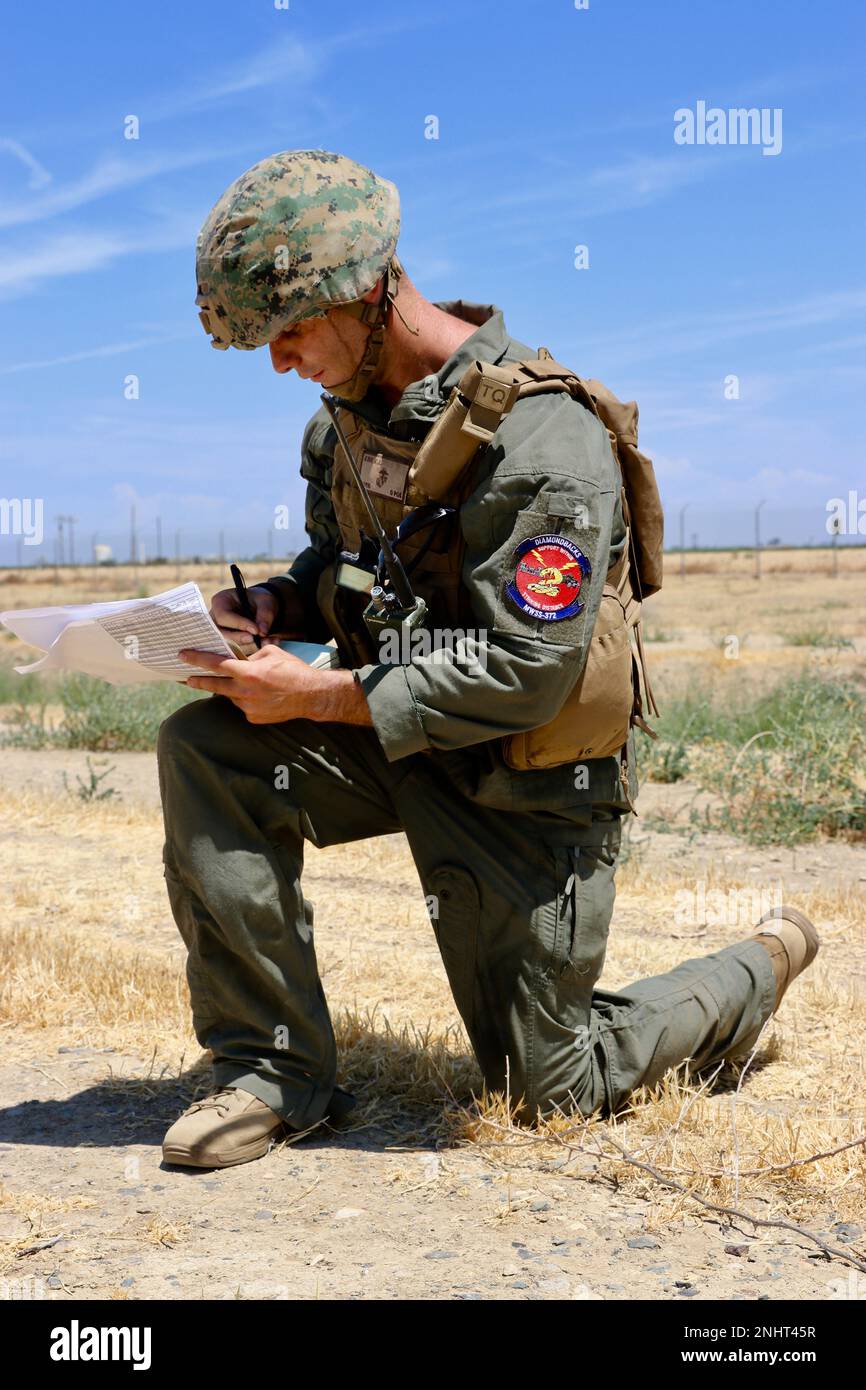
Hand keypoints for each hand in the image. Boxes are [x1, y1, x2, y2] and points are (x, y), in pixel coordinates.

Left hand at [178, 644, 371, 726]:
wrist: (312, 696)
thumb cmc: (294, 671)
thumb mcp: (272, 653)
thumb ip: (251, 656)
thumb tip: (239, 659)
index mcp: (248, 673)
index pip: (215, 665)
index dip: (197, 659)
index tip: (182, 656)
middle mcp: (245, 692)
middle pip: (214, 685)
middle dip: (199, 680)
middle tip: (187, 678)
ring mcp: (248, 708)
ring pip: (230, 696)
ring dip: (231, 689)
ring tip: (245, 684)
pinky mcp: (253, 718)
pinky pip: (242, 706)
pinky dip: (245, 699)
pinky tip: (259, 695)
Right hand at [208, 582, 303, 655]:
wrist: (262, 610)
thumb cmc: (260, 601)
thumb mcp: (266, 601)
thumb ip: (265, 614)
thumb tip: (262, 632)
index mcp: (220, 602)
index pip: (223, 616)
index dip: (239, 624)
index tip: (256, 630)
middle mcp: (215, 620)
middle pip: (222, 634)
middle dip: (242, 640)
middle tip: (259, 641)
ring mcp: (219, 634)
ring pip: (229, 646)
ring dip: (250, 647)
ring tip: (269, 641)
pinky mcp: (228, 646)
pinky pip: (237, 652)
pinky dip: (253, 650)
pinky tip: (268, 644)